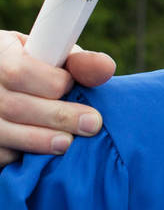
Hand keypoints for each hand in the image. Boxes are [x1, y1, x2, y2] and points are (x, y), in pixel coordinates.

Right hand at [0, 30, 116, 166]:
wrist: (6, 87)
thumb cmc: (37, 68)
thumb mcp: (54, 56)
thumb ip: (79, 63)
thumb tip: (106, 68)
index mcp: (0, 54)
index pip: (19, 72)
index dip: (50, 82)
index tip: (71, 86)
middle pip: (15, 106)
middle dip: (58, 116)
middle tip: (92, 124)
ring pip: (4, 132)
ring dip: (40, 140)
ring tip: (68, 143)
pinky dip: (20, 155)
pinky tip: (42, 154)